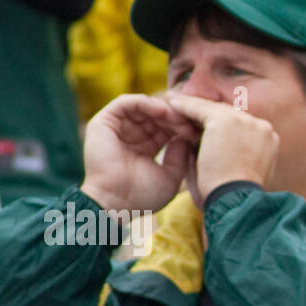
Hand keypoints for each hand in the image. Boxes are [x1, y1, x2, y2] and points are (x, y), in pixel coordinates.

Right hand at [81, 94, 199, 212]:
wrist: (116, 203)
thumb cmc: (143, 196)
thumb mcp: (171, 176)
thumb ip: (180, 155)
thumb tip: (187, 136)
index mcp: (147, 146)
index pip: (168, 127)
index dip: (184, 126)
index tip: (201, 130)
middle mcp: (132, 134)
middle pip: (158, 115)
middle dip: (176, 117)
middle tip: (192, 122)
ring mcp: (118, 127)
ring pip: (145, 106)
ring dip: (164, 110)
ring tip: (178, 118)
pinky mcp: (104, 121)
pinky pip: (127, 102)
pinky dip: (146, 103)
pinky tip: (162, 112)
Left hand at [163, 93, 279, 203]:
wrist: (237, 203)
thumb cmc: (233, 198)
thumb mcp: (238, 175)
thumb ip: (229, 156)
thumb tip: (200, 143)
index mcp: (270, 142)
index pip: (242, 127)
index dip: (222, 128)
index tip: (203, 129)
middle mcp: (262, 127)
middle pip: (229, 114)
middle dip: (207, 115)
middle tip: (185, 112)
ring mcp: (245, 122)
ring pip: (214, 110)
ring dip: (194, 108)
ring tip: (173, 105)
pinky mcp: (225, 121)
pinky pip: (199, 108)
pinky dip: (184, 106)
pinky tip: (170, 103)